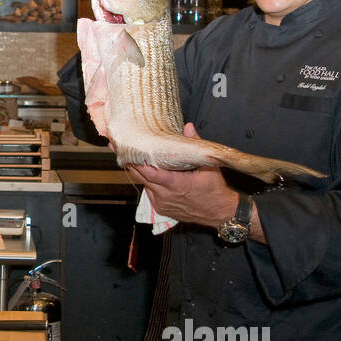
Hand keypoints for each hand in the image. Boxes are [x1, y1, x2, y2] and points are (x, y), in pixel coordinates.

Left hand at [122, 124, 237, 226]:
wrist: (219, 212)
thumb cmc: (214, 190)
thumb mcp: (208, 166)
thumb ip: (196, 145)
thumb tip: (188, 128)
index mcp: (176, 184)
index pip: (148, 172)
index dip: (136, 160)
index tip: (127, 149)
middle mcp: (166, 195)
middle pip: (141, 177)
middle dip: (131, 162)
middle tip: (121, 148)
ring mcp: (162, 203)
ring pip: (144, 184)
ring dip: (140, 172)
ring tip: (132, 157)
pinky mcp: (161, 208)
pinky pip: (149, 192)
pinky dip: (148, 182)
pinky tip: (148, 172)